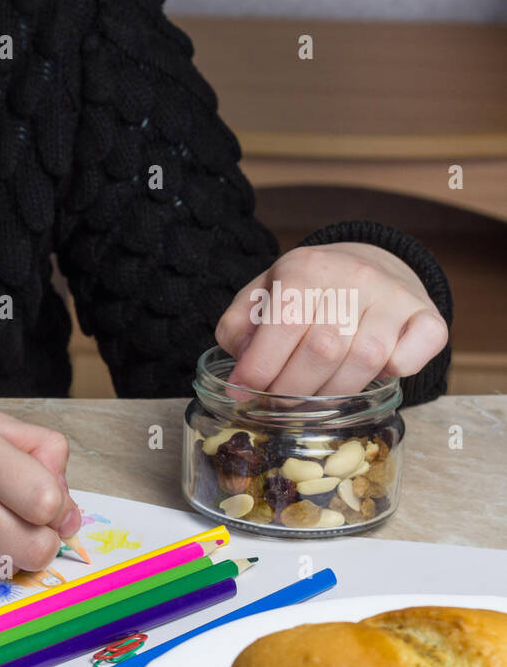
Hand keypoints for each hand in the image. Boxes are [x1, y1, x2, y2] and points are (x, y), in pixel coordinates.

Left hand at [215, 243, 447, 395]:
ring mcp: (394, 297)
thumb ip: (238, 328)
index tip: (244, 392)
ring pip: (363, 362)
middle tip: (276, 402)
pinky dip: (389, 376)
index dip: (259, 368)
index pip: (282, 326)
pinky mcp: (427, 318)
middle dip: (291, 389)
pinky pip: (409, 360)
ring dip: (331, 393)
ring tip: (311, 396)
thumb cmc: (303, 291)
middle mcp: (354, 278)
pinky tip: (366, 375)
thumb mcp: (259, 296)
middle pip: (322, 351)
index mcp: (306, 268)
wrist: (365, 264)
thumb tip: (243, 367)